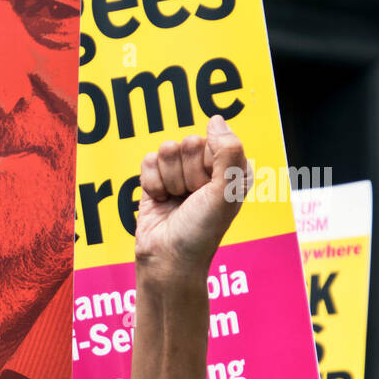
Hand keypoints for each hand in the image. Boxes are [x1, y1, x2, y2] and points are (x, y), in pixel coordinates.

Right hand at [134, 116, 247, 277]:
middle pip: (188, 142)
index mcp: (230, 167)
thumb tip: (214, 119)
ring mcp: (180, 173)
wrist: (169, 258)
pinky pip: (148, 160)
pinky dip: (152, 183)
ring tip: (177, 201)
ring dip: (169, 180)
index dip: (209, 166)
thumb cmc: (202, 230)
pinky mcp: (155, 179)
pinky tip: (161, 201)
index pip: (214, 140)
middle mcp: (206, 167)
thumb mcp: (225, 191)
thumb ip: (227, 150)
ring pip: (166, 150)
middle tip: (192, 199)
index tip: (210, 191)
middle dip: (187, 174)